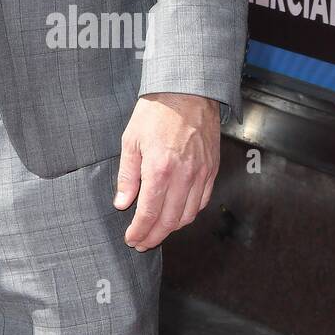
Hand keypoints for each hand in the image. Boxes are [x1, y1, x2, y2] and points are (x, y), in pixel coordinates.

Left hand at [113, 92, 220, 249]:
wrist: (188, 92)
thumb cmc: (156, 112)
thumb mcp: (131, 140)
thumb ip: (128, 175)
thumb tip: (123, 203)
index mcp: (159, 169)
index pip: (149, 213)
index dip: (140, 231)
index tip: (132, 239)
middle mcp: (183, 176)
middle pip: (170, 221)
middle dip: (154, 236)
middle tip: (142, 242)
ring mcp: (201, 175)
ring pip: (188, 215)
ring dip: (172, 228)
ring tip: (157, 231)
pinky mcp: (212, 170)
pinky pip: (202, 202)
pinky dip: (188, 213)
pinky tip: (177, 213)